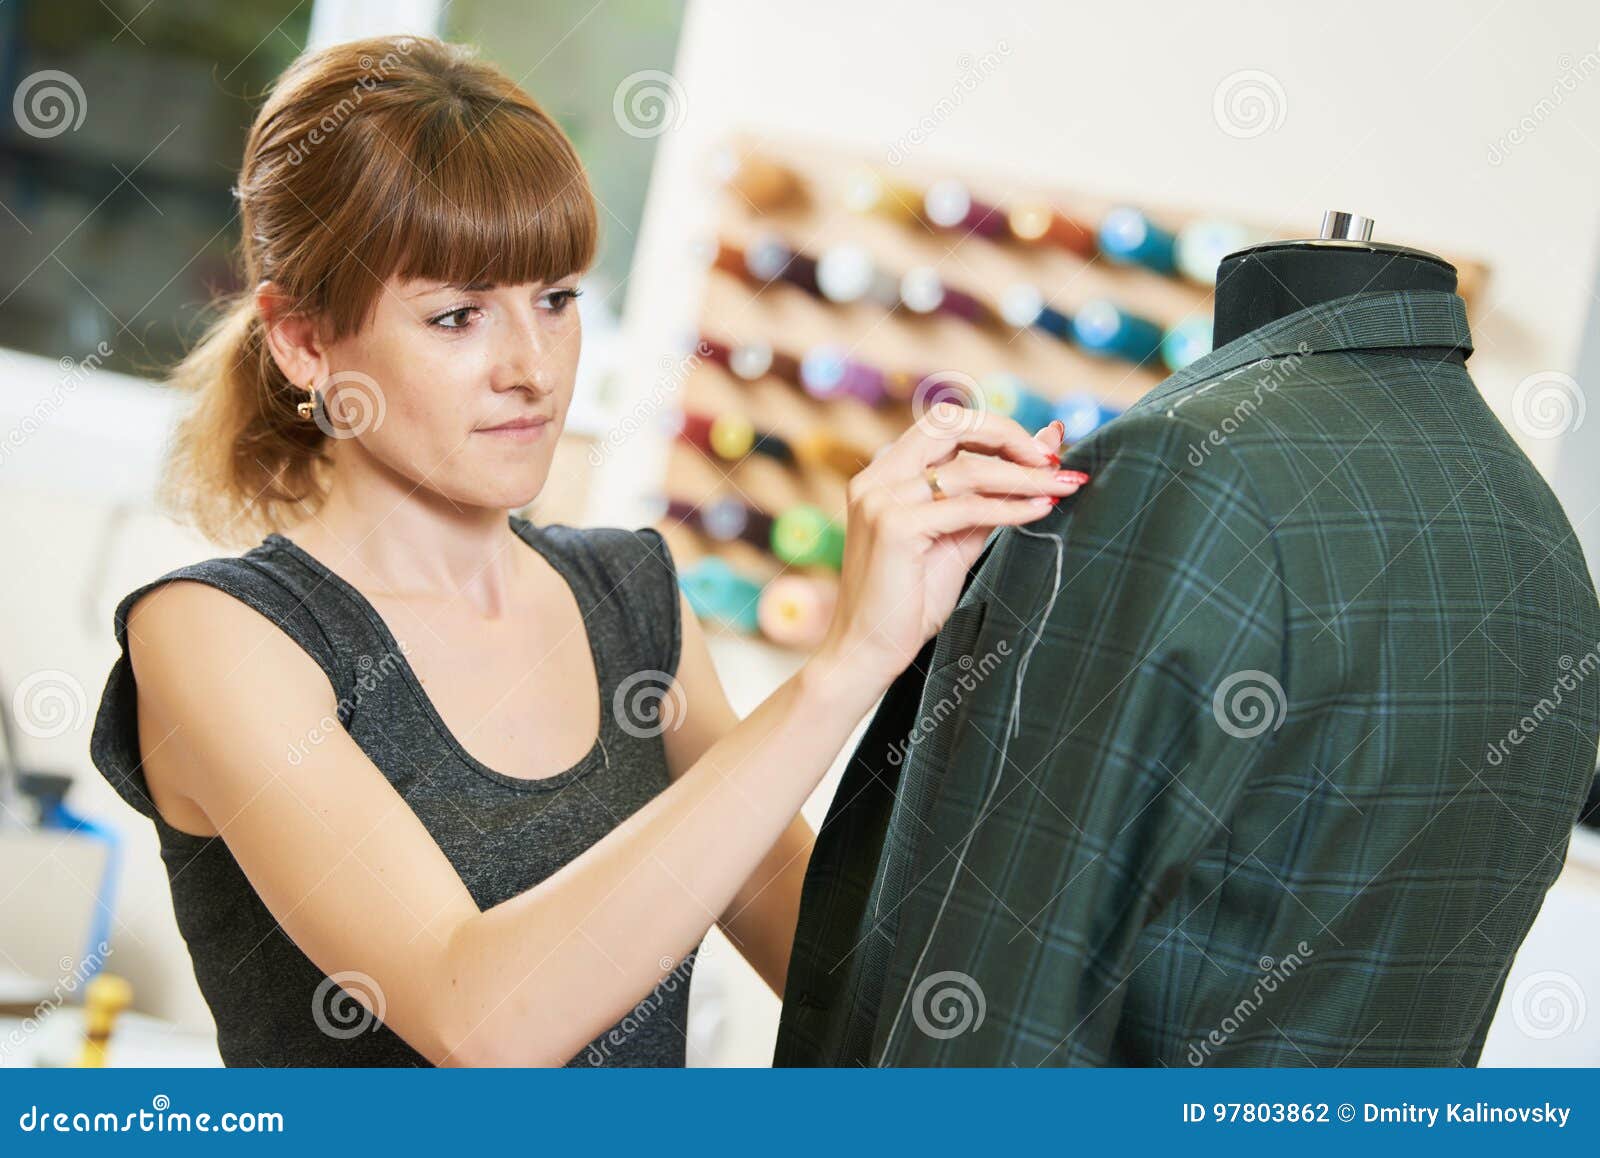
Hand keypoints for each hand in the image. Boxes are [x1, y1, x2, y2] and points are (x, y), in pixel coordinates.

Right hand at [812, 408, 1086, 690]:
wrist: (868, 652)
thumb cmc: (909, 602)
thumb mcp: (956, 539)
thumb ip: (990, 497)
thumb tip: (1041, 454)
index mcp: (884, 475)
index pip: (944, 423)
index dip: (996, 429)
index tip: (1041, 453)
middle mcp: (876, 479)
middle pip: (950, 424)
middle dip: (1009, 435)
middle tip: (1052, 461)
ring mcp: (882, 501)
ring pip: (968, 468)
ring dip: (1025, 475)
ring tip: (1064, 485)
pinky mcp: (895, 529)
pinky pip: (967, 508)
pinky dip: (1010, 507)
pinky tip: (1040, 510)